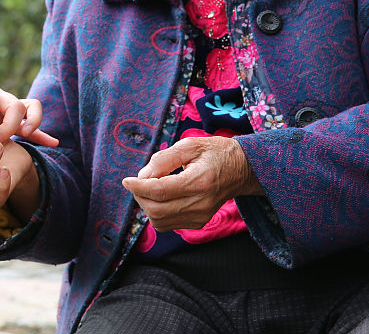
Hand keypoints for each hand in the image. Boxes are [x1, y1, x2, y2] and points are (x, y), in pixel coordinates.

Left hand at [121, 136, 262, 230]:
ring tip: (149, 189)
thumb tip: (142, 176)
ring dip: (146, 206)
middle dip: (140, 197)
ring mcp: (201, 216)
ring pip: (159, 221)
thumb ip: (163, 159)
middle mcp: (201, 204)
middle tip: (138, 183)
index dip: (137, 187)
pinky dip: (157, 213)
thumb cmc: (215, 152)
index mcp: (199, 182)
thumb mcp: (189, 145)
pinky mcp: (199, 222)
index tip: (126, 180)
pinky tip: (160, 198)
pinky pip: (168, 225)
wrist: (242, 169)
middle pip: (156, 210)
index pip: (159, 191)